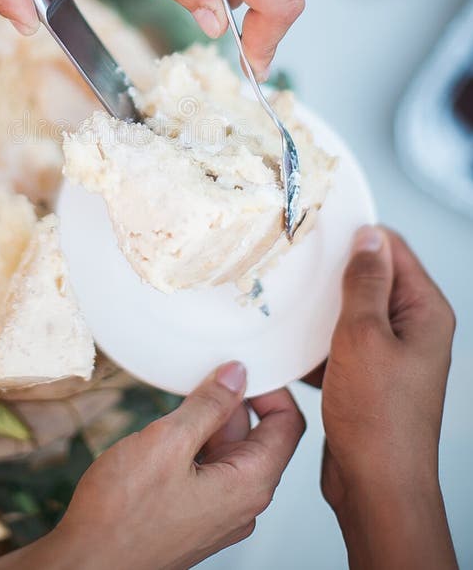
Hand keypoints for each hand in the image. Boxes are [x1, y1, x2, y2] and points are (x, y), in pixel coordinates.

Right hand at [0, 363, 304, 569]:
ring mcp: (217, 512)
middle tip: (203, 372)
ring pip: (228, 451)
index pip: (287, 425)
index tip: (244, 365)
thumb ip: (208, 405)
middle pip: (257, 436)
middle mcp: (241, 503)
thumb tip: (237, 375)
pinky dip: (194, 442)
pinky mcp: (193, 515)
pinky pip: (207, 469)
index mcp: (249, 485)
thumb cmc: (122, 515)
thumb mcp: (167, 442)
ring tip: (179, 397)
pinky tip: (166, 428)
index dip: (272, 388)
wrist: (86, 564)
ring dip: (209, 420)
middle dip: (233, 401)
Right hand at [312, 227, 456, 569]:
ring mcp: (390, 353)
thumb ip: (365, 283)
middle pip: (371, 278)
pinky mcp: (368, 375)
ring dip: (321, 307)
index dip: (357, 235)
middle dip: (333, 270)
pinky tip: (289, 339)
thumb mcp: (364, 336)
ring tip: (286, 297)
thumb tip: (368, 238)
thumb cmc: (378, 418)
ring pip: (350, 310)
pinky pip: (340, 341)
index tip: (319, 225)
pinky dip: (317, 338)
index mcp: (423, 312)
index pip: (393, 250)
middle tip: (294, 259)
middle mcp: (412, 328)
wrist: (375, 485)